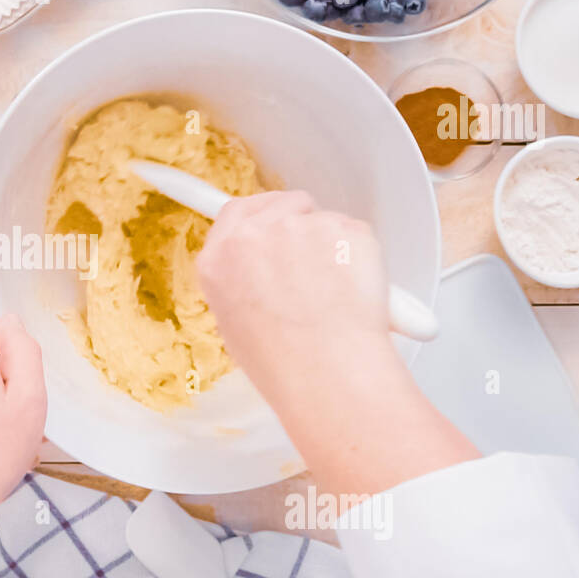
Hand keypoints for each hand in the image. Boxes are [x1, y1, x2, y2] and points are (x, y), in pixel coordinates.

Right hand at [196, 190, 394, 409]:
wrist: (325, 374)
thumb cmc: (282, 364)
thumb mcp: (234, 324)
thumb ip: (243, 281)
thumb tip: (266, 271)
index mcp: (220, 258)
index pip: (234, 213)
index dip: (258, 218)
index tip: (269, 219)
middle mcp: (254, 233)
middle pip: (279, 203)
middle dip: (296, 221)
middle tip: (312, 259)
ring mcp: (300, 225)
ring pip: (320, 218)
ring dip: (329, 243)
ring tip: (333, 293)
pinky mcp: (343, 228)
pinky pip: (352, 234)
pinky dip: (358, 256)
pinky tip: (353, 293)